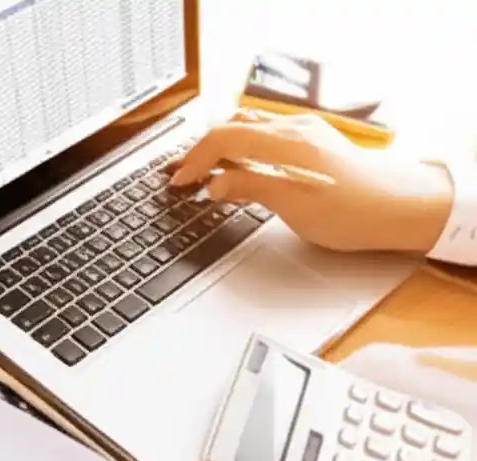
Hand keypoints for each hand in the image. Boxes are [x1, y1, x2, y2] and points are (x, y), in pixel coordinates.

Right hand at [169, 111, 453, 254]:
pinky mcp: (312, 142)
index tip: (178, 182)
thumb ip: (251, 187)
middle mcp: (294, 130)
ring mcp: (304, 133)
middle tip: (182, 175)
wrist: (404, 207)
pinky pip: (265, 134)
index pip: (224, 138)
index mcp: (287, 143)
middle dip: (201, 150)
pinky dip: (242, 147)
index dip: (194, 159)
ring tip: (204, 171)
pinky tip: (238, 167)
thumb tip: (214, 184)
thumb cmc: (356, 212)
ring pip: (248, 127)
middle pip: (232, 127)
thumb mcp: (294, 206)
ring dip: (221, 146)